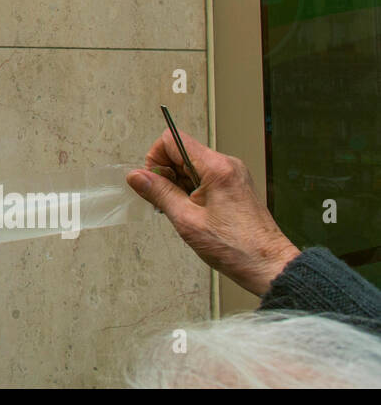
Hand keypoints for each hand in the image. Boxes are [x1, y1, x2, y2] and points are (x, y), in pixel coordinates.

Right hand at [127, 129, 299, 295]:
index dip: (156, 159)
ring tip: (185, 211)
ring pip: (191, 165)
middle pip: (181, 151)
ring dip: (179, 184)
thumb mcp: (187, 221)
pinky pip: (203, 176)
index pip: (172, 140)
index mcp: (217, 168)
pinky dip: (192, 190)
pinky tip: (195, 212)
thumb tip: (136, 176)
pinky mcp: (234, 185)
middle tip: (169, 202)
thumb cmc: (236, 247)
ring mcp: (233, 174)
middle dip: (167, 174)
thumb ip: (159, 193)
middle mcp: (227, 165)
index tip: (154, 182)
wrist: (268, 264)